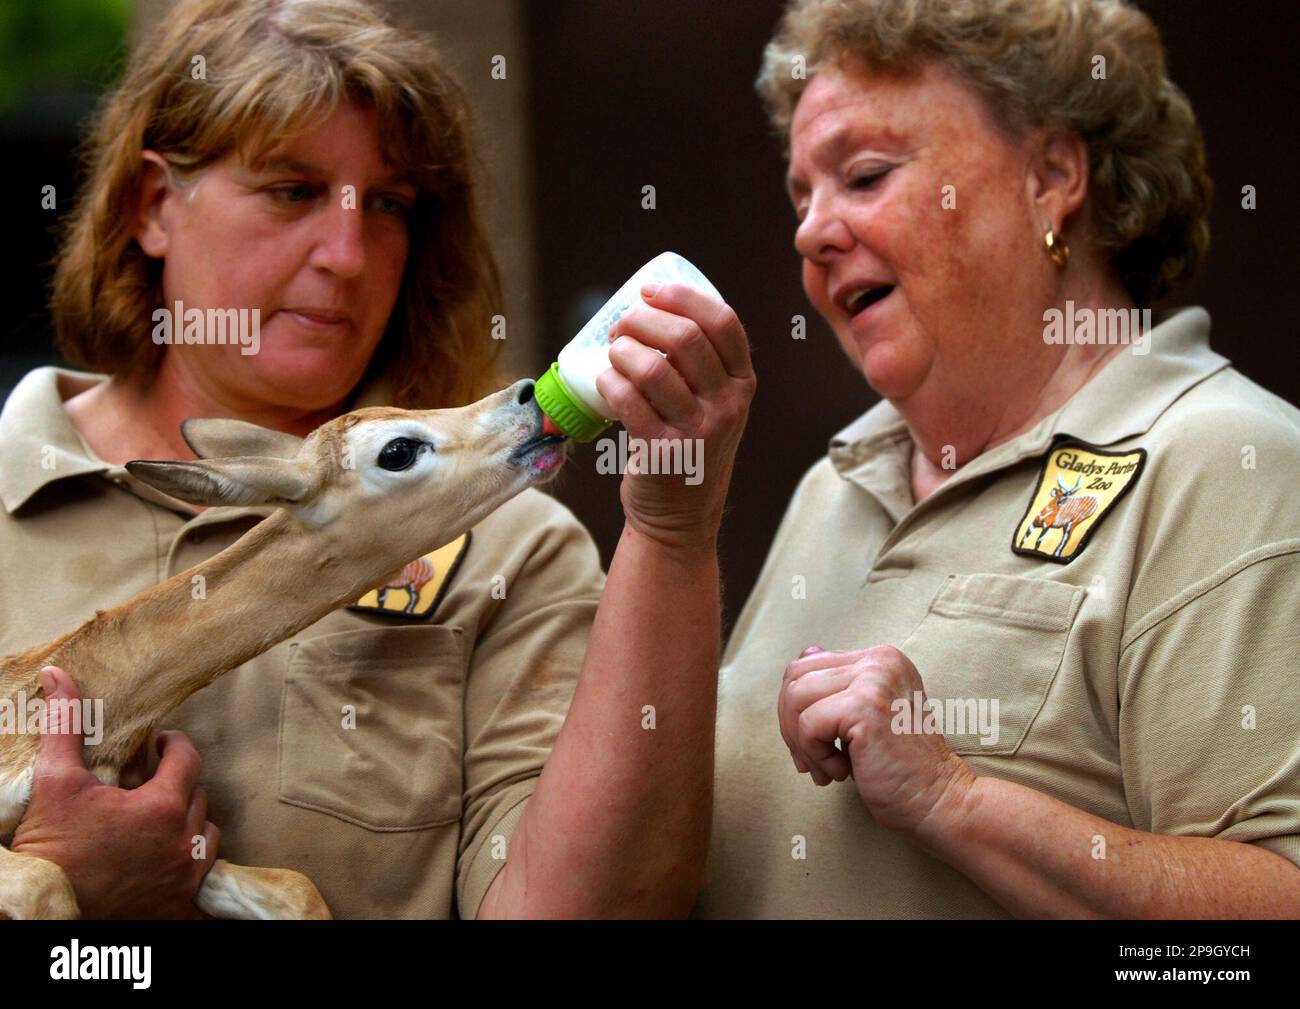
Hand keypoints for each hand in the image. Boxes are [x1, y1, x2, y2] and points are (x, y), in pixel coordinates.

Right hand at [10, 666, 219, 918]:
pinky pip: (206, 873)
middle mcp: (185, 841)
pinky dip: (193, 861)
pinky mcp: (183, 904)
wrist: (46, 911)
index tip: (157, 745)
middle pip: (197, 796)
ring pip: (206, 834)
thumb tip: (60, 676)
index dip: (172, 745)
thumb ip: (66, 726)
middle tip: (149, 783)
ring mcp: (187, 875)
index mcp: (163, 807)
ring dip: (188, 822)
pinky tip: (171, 858)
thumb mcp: (56, 782)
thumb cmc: (52, 849)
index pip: (188, 757)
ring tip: (159, 819)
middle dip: (177, 784)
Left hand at [595, 281, 755, 550]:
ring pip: (653, 368)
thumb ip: (700, 365)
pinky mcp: (664, 453)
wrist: (680, 517)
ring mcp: (698, 431)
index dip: (683, 296)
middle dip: (643, 320)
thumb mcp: (714, 405)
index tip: (650, 291)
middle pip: (685, 338)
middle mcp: (727, 405)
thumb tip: (650, 306)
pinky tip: (604, 380)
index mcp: (742, 383)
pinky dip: (609, 382)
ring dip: (622, 350)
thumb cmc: (689, 447)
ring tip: (612, 352)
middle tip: (621, 324)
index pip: (723, 322)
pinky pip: (628, 402)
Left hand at [777, 645, 975, 841]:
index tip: (808, 745)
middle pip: (795, 677)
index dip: (795, 708)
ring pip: (795, 698)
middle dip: (789, 725)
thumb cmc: (898, 766)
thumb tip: (803, 654)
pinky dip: (815, 755)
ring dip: (800, 743)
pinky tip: (841, 772)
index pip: (807, 664)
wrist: (939, 800)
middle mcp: (879, 659)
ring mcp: (873, 679)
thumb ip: (838, 685)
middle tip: (810, 761)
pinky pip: (807, 724)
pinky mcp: (865, 706)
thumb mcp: (866, 714)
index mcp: (880, 658)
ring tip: (826, 769)